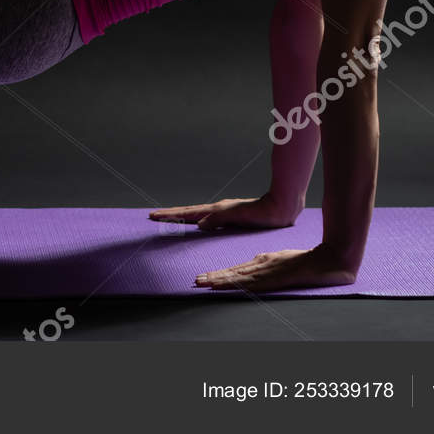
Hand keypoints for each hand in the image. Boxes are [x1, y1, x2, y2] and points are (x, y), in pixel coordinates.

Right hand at [149, 195, 299, 230]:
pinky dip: (194, 220)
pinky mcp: (229, 217)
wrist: (280, 208)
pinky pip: (205, 218)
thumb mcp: (239, 216)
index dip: (171, 214)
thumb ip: (218, 218)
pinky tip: (195, 224)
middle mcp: (217, 210)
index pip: (188, 212)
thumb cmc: (262, 213)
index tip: (154, 215)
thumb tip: (199, 224)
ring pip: (196, 214)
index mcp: (217, 210)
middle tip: (153, 215)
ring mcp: (223, 213)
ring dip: (181, 216)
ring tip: (169, 218)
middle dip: (171, 214)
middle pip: (188, 211)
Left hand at [194, 243, 357, 291]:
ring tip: (203, 282)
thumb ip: (269, 263)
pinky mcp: (274, 277)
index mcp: (263, 260)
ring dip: (219, 280)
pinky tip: (226, 286)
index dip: (220, 274)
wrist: (327, 260)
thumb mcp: (282, 259)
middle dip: (214, 277)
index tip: (205, 277)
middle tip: (196, 280)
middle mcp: (261, 264)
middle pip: (233, 272)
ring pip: (238, 277)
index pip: (237, 269)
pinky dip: (236, 284)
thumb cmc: (307, 260)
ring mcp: (267, 270)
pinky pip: (251, 283)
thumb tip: (258, 264)